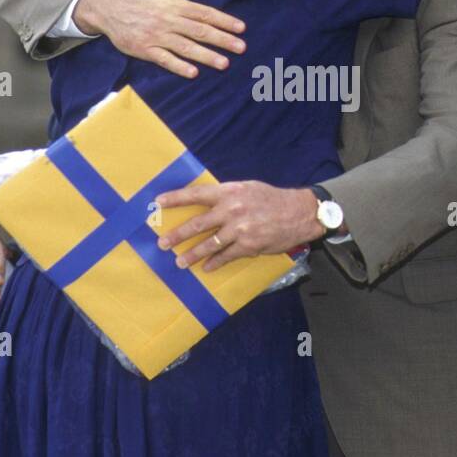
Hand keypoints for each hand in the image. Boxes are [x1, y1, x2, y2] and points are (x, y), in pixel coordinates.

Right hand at [74, 0, 245, 77]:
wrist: (108, 7)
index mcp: (175, 4)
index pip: (205, 13)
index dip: (224, 20)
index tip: (241, 28)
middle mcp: (168, 20)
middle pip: (199, 31)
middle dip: (222, 40)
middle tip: (241, 48)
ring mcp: (157, 36)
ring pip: (185, 47)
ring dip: (206, 56)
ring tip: (224, 63)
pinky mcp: (145, 50)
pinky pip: (164, 59)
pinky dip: (179, 66)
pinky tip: (193, 72)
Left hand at [155, 181, 323, 271]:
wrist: (298, 213)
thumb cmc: (271, 199)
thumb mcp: (247, 189)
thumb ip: (226, 196)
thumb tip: (205, 203)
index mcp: (229, 192)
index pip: (196, 194)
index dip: (175, 198)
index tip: (157, 202)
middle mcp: (232, 210)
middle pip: (197, 224)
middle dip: (177, 235)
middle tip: (162, 244)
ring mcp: (240, 229)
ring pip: (209, 244)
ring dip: (192, 255)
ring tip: (180, 262)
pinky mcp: (248, 245)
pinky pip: (226, 256)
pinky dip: (214, 263)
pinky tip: (206, 267)